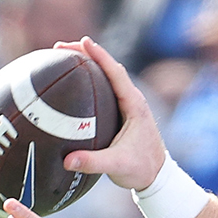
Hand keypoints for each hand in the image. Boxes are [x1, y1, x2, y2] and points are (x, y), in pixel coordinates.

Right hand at [55, 37, 166, 190]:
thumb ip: (93, 163)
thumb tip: (67, 161)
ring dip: (86, 65)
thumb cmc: (141, 169)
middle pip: (108, 68)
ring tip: (62, 57)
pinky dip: (87, 81)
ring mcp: (127, 105)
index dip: (100, 55)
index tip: (83, 41)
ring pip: (106, 77)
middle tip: (60, 46)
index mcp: (134, 105)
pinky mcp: (121, 112)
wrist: (157, 176)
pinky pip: (103, 89)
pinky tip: (69, 85)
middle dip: (86, 54)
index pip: (116, 73)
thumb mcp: (117, 166)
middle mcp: (132, 100)